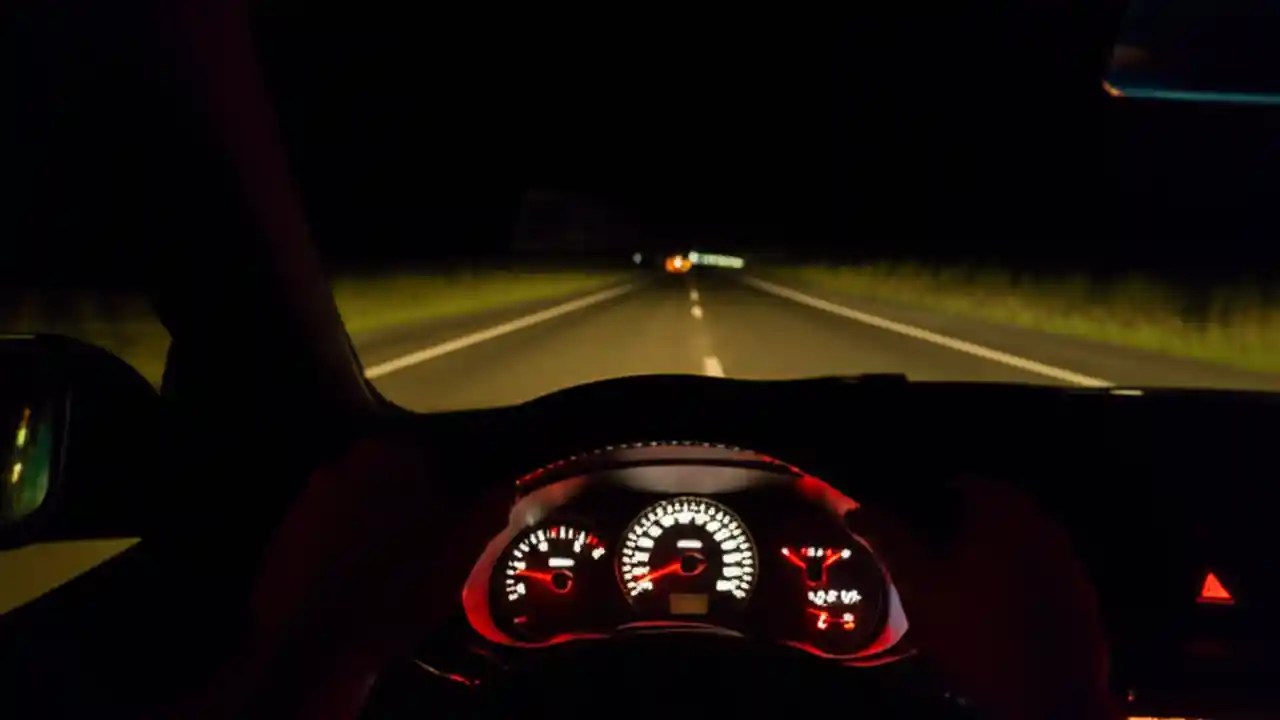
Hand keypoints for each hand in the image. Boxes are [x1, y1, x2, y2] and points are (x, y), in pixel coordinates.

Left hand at [187, 439, 506, 718]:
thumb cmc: (399, 587)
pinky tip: (355, 581)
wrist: (315, 643)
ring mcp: (305, 500)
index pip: (427, 456)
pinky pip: (325, 533)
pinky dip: (341, 548)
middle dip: (403, 503)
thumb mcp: (461, 551)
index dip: (443, 489)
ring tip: (389, 568)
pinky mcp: (282, 536)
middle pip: (386, 478)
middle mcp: (339, 465)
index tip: (450, 520)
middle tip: (423, 544)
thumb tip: (504, 487)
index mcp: (386, 456)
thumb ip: (487, 509)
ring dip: (371, 525)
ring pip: (354, 504)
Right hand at [850, 477, 1119, 719]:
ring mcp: (1068, 562)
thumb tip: (856, 511)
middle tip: (935, 555)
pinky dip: (1018, 581)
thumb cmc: (977, 632)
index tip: (916, 524)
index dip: (935, 500)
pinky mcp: (1080, 596)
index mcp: (1004, 513)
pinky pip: (1042, 573)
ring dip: (993, 554)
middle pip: (996, 511)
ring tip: (963, 586)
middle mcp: (1043, 526)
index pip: (966, 484)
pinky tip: (998, 611)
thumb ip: (889, 541)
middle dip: (965, 527)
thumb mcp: (920, 586)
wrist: (1049, 695)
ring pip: (1021, 543)